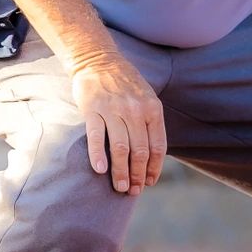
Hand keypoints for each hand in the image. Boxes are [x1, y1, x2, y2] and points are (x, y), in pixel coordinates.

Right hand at [70, 52, 164, 195]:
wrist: (99, 60)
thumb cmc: (125, 84)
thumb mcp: (147, 99)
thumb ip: (150, 123)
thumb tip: (151, 155)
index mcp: (153, 110)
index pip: (157, 146)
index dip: (154, 168)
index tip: (149, 182)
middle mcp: (136, 111)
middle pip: (140, 151)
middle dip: (138, 175)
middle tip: (134, 191)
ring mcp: (114, 110)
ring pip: (121, 148)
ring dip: (121, 172)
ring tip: (120, 187)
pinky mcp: (93, 110)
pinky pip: (96, 136)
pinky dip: (98, 155)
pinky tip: (100, 170)